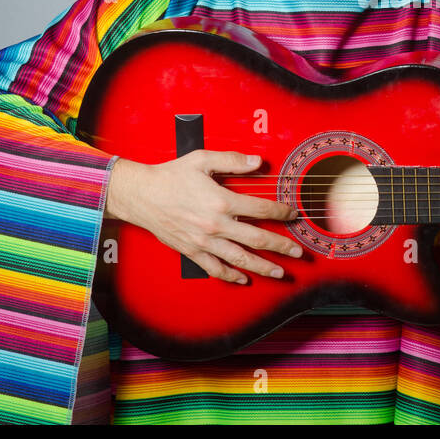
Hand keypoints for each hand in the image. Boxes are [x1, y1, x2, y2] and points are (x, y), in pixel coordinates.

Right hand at [105, 150, 301, 283]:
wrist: (141, 195)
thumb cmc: (171, 176)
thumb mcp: (202, 159)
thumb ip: (233, 160)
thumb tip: (258, 161)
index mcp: (222, 201)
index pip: (261, 210)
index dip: (281, 213)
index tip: (292, 215)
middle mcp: (216, 225)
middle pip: (257, 239)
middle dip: (281, 246)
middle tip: (298, 252)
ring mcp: (204, 242)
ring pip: (240, 259)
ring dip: (263, 267)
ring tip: (279, 273)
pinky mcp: (192, 251)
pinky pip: (215, 268)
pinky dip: (231, 276)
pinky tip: (244, 279)